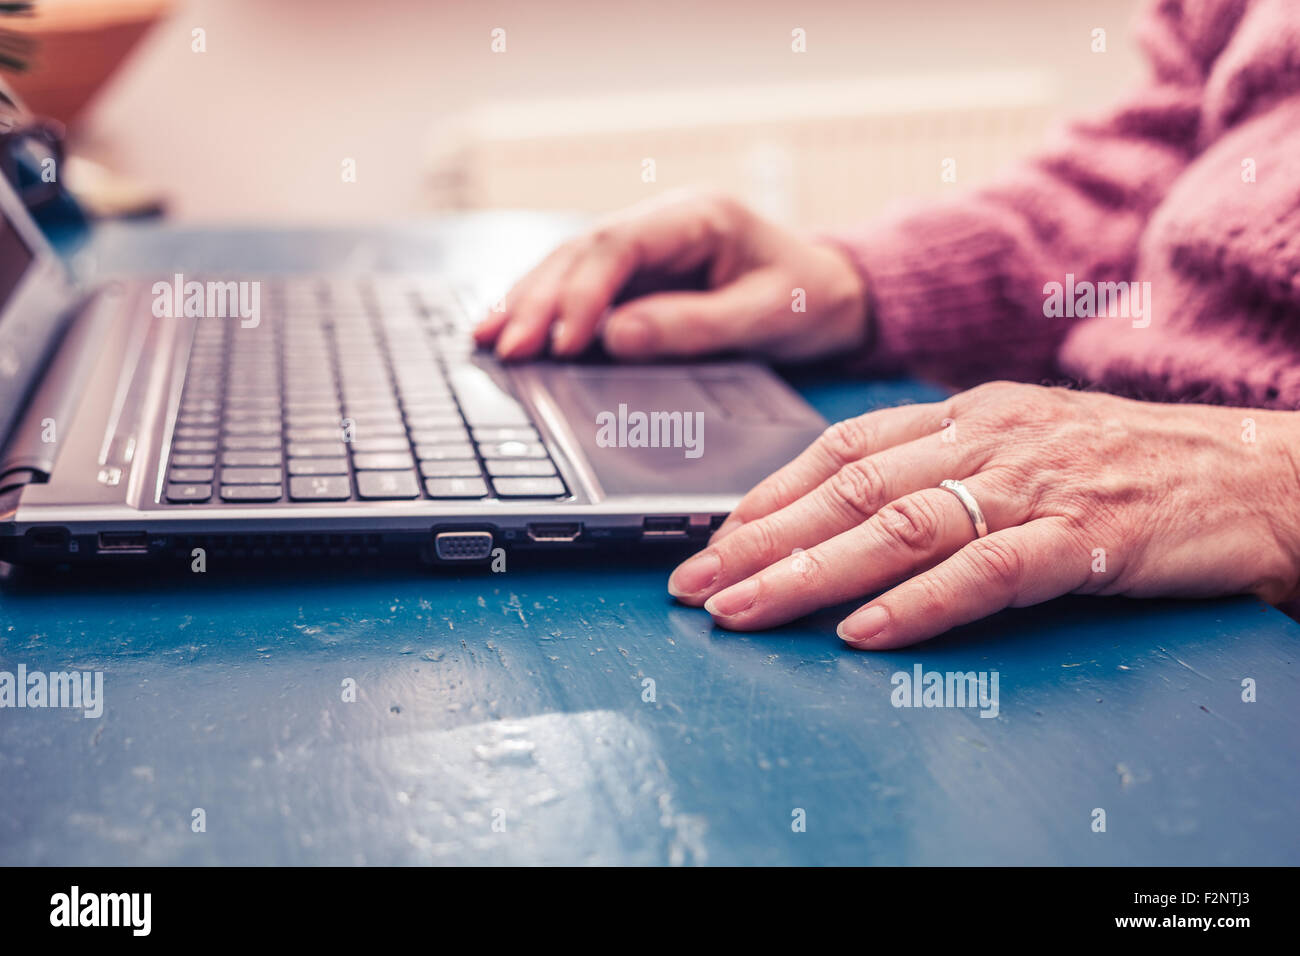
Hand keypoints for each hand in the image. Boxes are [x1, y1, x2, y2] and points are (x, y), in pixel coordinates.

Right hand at [473, 190, 868, 361]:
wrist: (833, 297)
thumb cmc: (809, 300)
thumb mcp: (765, 317)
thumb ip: (694, 326)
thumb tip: (616, 336)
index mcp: (698, 217)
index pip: (621, 246)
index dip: (583, 292)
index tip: (562, 340)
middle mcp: (664, 223)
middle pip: (584, 252)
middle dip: (540, 300)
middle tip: (506, 345)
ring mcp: (648, 248)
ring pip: (572, 266)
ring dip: (529, 302)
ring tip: (488, 338)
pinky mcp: (639, 277)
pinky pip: (581, 287)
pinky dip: (545, 309)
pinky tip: (510, 326)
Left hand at [666, 381, 1299, 647]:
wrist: (1253, 473)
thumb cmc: (1130, 467)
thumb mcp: (1022, 445)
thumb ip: (943, 468)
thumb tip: (853, 512)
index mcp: (966, 414)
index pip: (842, 448)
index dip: (770, 493)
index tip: (713, 537)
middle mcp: (987, 439)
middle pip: (849, 489)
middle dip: (760, 539)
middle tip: (695, 582)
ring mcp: (1034, 485)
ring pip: (899, 526)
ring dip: (809, 572)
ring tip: (745, 609)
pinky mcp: (1084, 536)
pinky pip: (985, 572)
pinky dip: (918, 604)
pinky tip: (862, 633)